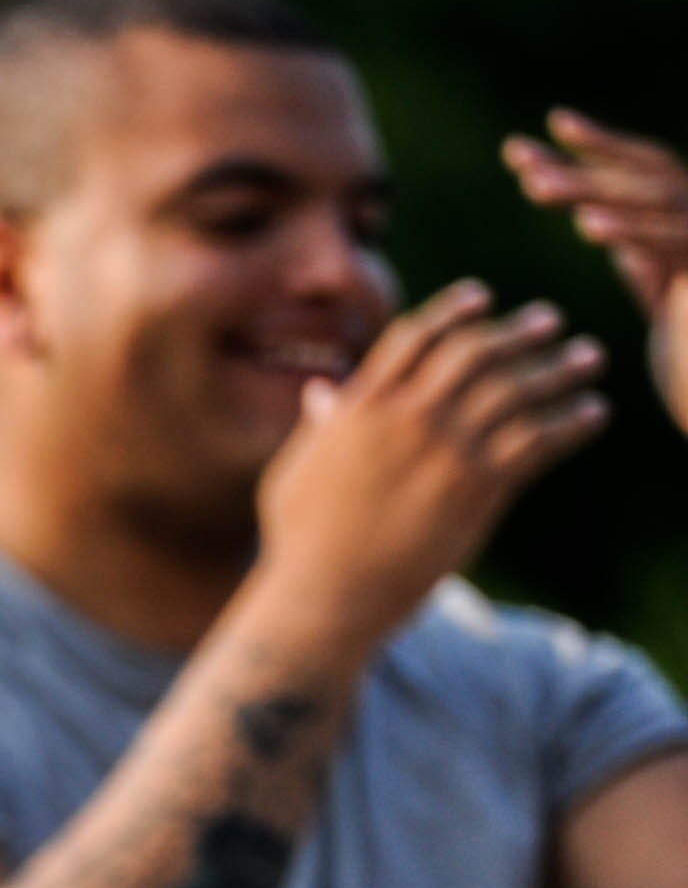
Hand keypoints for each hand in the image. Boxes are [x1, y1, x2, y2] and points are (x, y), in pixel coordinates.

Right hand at [249, 280, 603, 655]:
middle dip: (517, 331)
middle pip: (474, 352)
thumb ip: (318, 425)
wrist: (329, 592)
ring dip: (559, 368)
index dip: (452, 310)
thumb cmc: (300, 538)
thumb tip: (321, 390)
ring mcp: (444, 450)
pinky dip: (571, 422)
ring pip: (515, 389)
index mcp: (359, 406)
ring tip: (587, 358)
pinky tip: (592, 414)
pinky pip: (538, 440)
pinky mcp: (478, 486)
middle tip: (549, 321)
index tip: (481, 295)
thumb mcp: (296, 468)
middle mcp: (405, 417)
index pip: (415, 338)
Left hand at [507, 110, 687, 427]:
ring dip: (596, 191)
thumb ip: (648, 266)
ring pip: (661, 200)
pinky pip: (678, 243)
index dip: (601, 150)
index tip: (537, 138)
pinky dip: (635, 231)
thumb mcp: (665, 308)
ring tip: (534, 187)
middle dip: (582, 164)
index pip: (650, 175)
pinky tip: (588, 226)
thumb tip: (610, 228)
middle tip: (516, 154)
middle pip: (651, 177)